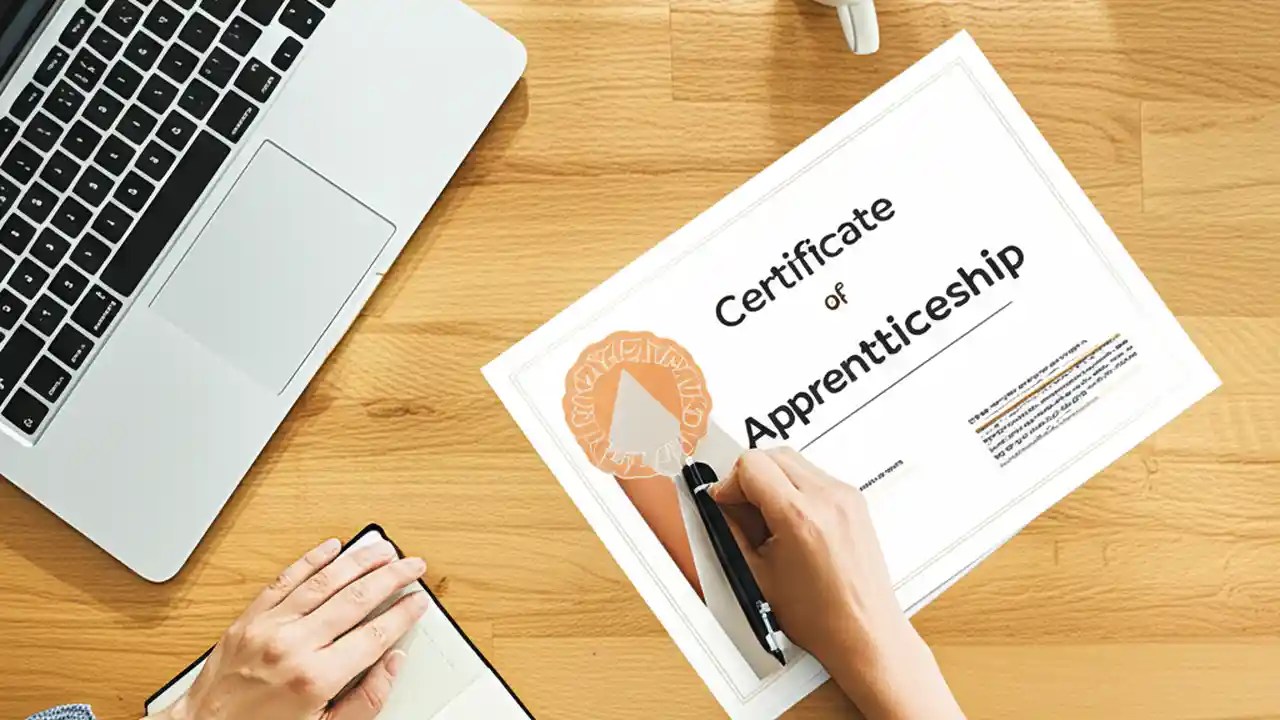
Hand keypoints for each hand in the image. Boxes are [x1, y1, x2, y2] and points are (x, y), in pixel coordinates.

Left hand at [153, 538, 429, 719]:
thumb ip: (366, 700)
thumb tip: (393, 664)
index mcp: (316, 678)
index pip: (376, 634)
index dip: (403, 613)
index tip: (418, 601)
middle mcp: (293, 646)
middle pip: (356, 599)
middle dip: (391, 577)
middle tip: (412, 565)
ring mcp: (269, 627)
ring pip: (324, 581)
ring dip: (358, 561)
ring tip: (381, 550)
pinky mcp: (249, 619)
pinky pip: (285, 580)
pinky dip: (310, 560)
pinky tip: (332, 548)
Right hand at [711, 448, 962, 718]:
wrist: (864, 632)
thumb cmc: (820, 617)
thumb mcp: (758, 574)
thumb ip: (734, 531)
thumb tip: (722, 504)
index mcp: (799, 516)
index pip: (752, 464)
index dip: (729, 482)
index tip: (725, 501)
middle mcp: (827, 498)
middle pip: (772, 455)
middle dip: (749, 477)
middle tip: (743, 510)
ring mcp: (846, 497)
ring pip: (793, 461)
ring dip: (772, 481)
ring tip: (770, 522)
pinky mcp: (855, 502)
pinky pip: (814, 476)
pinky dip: (795, 489)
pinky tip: (791, 523)